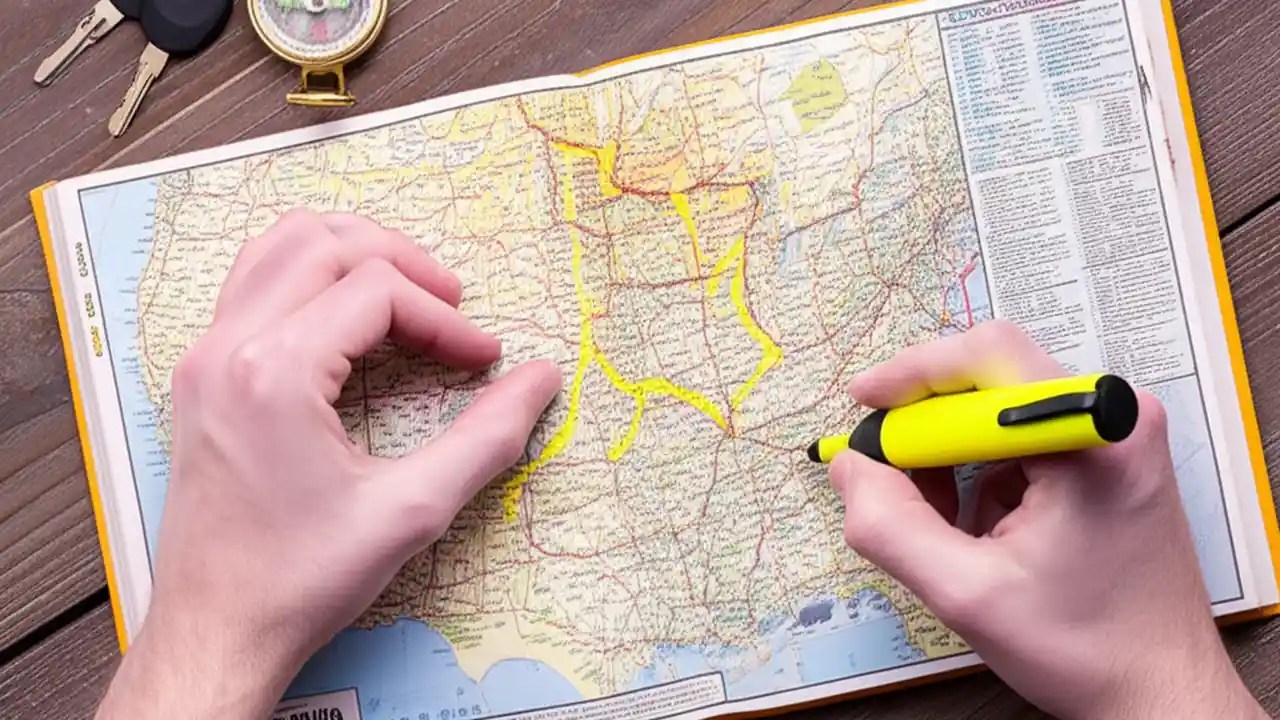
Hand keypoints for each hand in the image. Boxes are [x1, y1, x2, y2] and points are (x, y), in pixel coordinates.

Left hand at [95, 210, 562, 718]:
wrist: (215, 632)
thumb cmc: (301, 580)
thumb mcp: (411, 511)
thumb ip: (486, 438)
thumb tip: (540, 381)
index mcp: (273, 371)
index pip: (377, 291)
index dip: (446, 319)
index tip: (486, 361)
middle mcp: (227, 347)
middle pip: (326, 244)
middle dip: (404, 264)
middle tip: (455, 309)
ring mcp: (204, 357)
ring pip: (280, 246)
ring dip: (352, 253)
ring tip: (407, 294)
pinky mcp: (199, 375)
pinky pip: (252, 283)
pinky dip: (309, 276)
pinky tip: (349, 317)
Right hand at [829, 320, 1264, 719]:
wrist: (1158, 689)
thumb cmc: (1087, 648)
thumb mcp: (966, 594)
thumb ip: (890, 525)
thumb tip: (850, 467)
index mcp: (1096, 435)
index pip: (987, 357)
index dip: (912, 375)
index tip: (863, 405)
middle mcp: (1116, 416)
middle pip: (989, 376)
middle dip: (927, 426)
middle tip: (888, 476)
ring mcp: (1115, 433)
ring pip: (996, 408)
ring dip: (952, 456)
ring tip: (941, 521)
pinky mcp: (1106, 455)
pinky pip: (1017, 436)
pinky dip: (980, 472)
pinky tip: (978, 528)